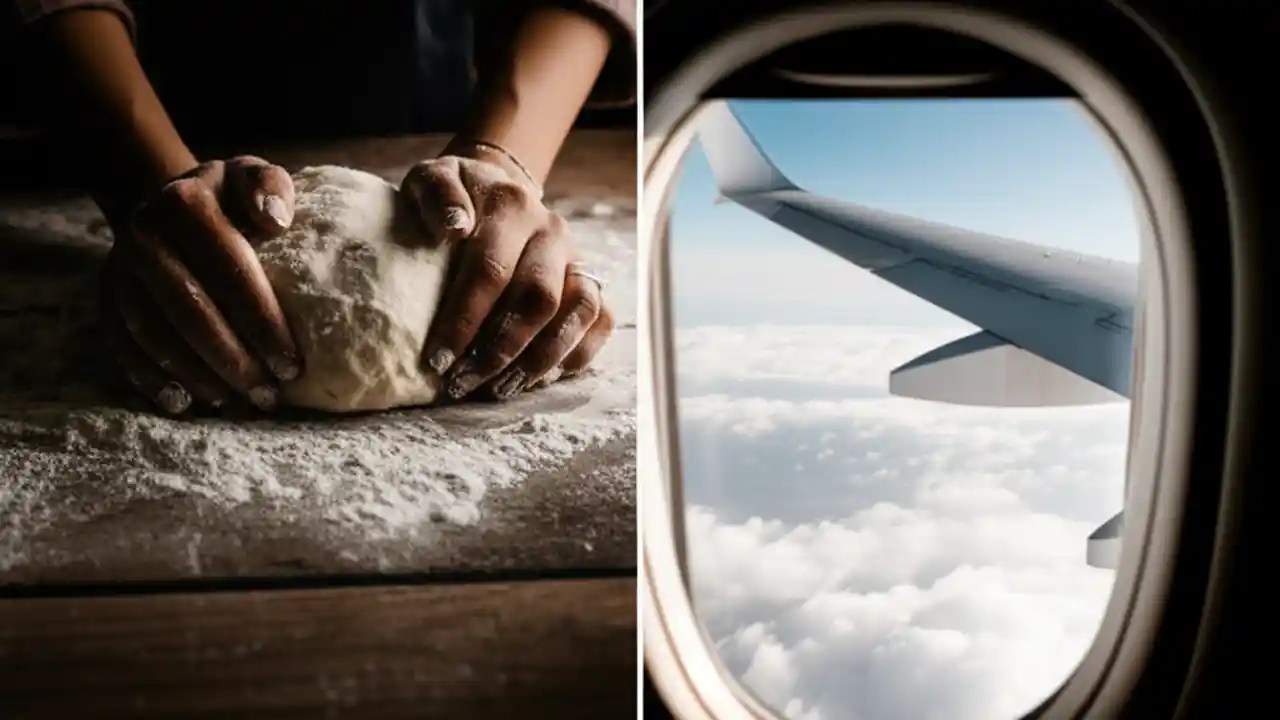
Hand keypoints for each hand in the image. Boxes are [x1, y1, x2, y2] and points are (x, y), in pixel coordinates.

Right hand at [100, 156, 300, 413]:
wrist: (165, 203)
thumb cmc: (227, 200)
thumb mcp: (251, 177)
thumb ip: (269, 186)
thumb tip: (275, 220)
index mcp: (186, 205)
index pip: (230, 270)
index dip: (262, 321)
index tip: (292, 362)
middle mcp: (144, 237)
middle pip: (191, 310)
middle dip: (234, 359)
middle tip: (269, 394)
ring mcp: (120, 271)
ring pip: (156, 334)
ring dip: (198, 375)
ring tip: (236, 400)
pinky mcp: (107, 300)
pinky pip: (124, 347)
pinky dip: (153, 379)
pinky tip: (185, 402)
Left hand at [402, 145, 613, 400]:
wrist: (496, 189)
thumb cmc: (455, 197)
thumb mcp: (431, 179)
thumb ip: (436, 196)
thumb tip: (453, 229)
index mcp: (512, 205)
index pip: (490, 269)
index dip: (464, 320)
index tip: (436, 360)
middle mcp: (552, 230)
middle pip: (538, 298)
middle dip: (500, 350)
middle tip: (462, 383)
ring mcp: (577, 256)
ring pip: (577, 313)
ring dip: (540, 359)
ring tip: (500, 390)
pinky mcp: (592, 279)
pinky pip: (601, 320)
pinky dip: (577, 354)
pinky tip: (541, 379)